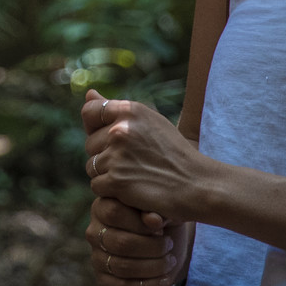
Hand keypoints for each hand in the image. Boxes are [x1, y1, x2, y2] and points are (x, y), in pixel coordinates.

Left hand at [80, 89, 208, 224]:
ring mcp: (117, 155)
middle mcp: (120, 129)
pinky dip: (111, 192)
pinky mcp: (116, 181)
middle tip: (133, 163)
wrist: (197, 185)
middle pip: (90, 144)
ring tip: (135, 176)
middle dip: (105, 155)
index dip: (94, 127)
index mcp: (130, 110)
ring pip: (92, 166)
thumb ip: (118, 110)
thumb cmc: (174, 154)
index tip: (109, 139)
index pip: (89, 111)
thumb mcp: (151, 123)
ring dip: (107, 175)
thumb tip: (88, 93)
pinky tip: (132, 191)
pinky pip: (97, 186)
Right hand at [87, 195, 191, 285]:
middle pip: (120, 243)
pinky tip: (163, 280)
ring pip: (122, 267)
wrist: (166, 245)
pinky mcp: (103, 279)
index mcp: (103, 206)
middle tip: (170, 246)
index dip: (140, 223)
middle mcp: (94, 232)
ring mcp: (97, 257)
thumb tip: (153, 220)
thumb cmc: (161, 222)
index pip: (114, 213)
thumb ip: (157, 210)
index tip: (161, 228)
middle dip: (152, 248)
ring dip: (153, 267)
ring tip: (170, 262)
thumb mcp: (163, 211)